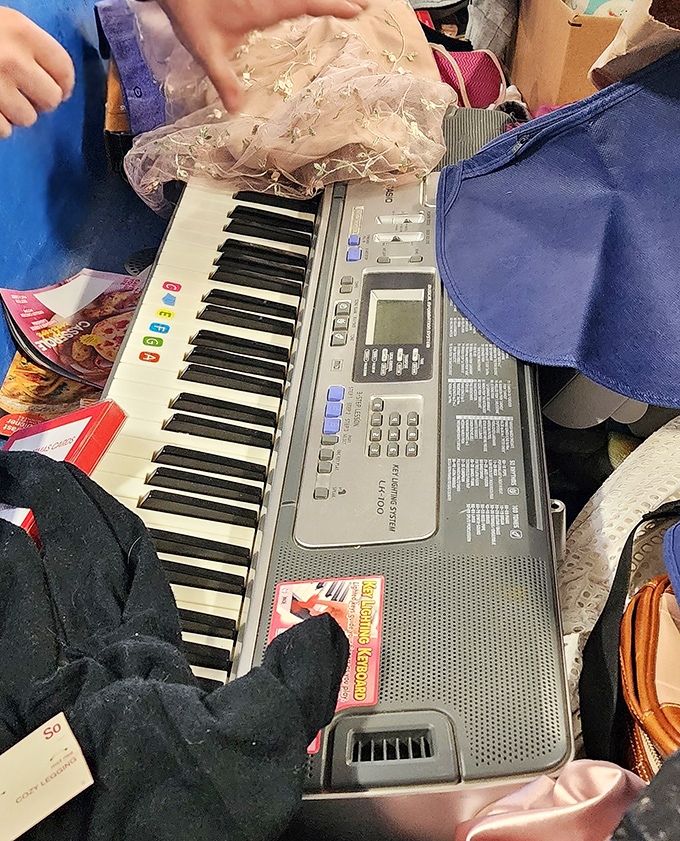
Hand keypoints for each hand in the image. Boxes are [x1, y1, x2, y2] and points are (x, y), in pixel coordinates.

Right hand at [0, 8, 73, 138]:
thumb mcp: (0, 23)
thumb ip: (25, 46)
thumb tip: (56, 80)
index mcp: (20, 31)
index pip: (63, 68)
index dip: (64, 84)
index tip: (59, 89)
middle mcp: (12, 60)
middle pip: (51, 99)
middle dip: (40, 101)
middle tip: (24, 94)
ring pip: (28, 118)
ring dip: (16, 113)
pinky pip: (4, 131)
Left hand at [155, 0, 368, 111]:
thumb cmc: (190, 14)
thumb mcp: (206, 52)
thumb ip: (223, 80)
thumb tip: (236, 110)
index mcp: (262, 7)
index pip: (305, 4)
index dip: (332, 6)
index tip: (356, 9)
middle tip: (365, 4)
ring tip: (351, 3)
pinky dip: (307, 1)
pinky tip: (314, 6)